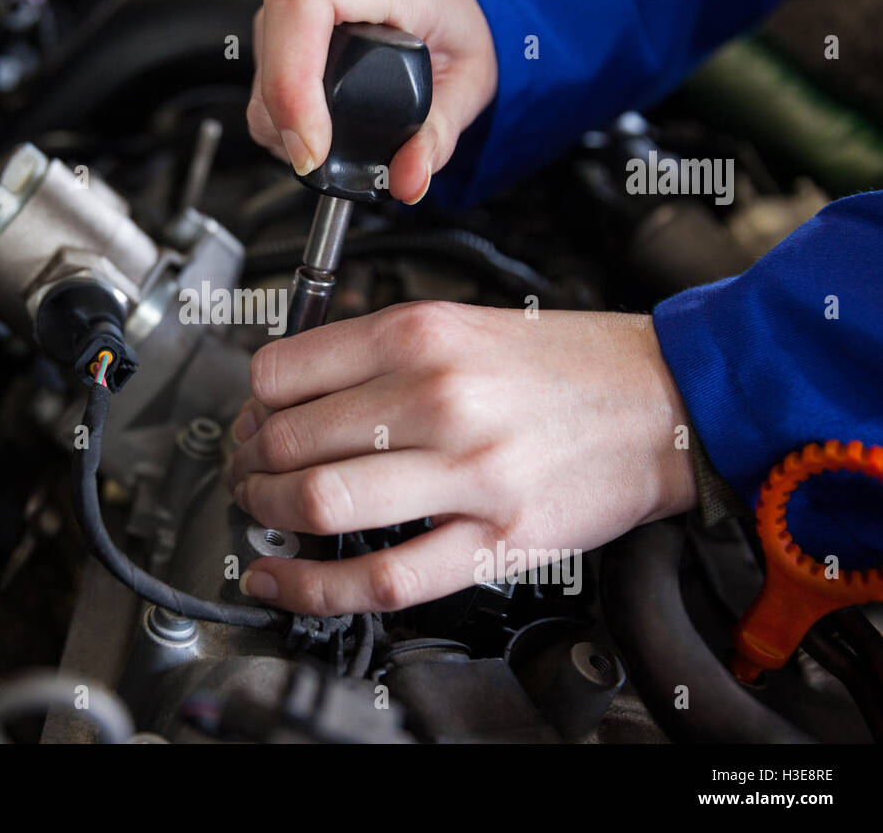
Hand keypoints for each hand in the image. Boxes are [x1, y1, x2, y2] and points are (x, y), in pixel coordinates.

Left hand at [226, 302, 697, 614]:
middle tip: (248, 476)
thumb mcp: (459, 322)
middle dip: (247, 467)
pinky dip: (311, 587)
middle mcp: (436, 396)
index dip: (247, 406)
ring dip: (267, 516)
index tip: (251, 422)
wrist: (662, 400)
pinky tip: (280, 581)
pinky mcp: (494, 539)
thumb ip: (374, 354)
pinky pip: (380, 576)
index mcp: (420, 334)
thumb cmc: (563, 365)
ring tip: (264, 518)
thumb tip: (290, 397)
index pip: (280, 373)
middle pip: (286, 440)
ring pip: (319, 502)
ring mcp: (466, 472)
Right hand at [247, 0, 497, 203]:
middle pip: (275, 30)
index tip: (312, 142)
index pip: (307, 1)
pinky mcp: (286, 14)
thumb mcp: (469, 87)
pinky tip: (305, 124)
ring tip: (317, 142)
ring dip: (276, 114)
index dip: (293, 77)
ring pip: (261, 53)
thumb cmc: (457, 29)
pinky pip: (259, 63)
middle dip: (283, 110)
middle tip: (313, 158)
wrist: (453, 5)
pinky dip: (273, 109)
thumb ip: (438, 138)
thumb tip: (409, 181)